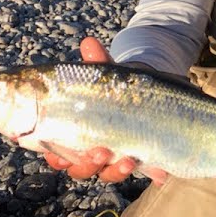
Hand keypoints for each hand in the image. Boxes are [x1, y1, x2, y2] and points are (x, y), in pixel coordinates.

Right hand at [36, 37, 168, 184]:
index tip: (59, 155)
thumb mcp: (107, 74)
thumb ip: (98, 63)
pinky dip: (151, 173)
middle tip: (100, 151)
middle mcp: (91, 149)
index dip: (56, 157)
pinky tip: (159, 173)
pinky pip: (143, 173)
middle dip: (88, 164)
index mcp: (74, 132)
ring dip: (116, 171)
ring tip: (128, 160)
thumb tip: (89, 42)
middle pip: (81, 168)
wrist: (148, 92)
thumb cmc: (116, 86)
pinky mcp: (141, 160)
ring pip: (109, 173)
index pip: (56, 151)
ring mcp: (116, 158)